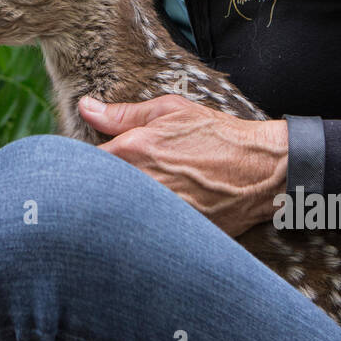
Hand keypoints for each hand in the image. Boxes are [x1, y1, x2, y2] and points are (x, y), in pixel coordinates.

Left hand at [78, 94, 287, 236]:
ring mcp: (157, 212)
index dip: (78, 167)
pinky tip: (149, 221)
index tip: (81, 168)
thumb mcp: (170, 112)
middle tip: (102, 188)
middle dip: (95, 192)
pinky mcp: (173, 233)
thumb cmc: (217, 135)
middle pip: (96, 195)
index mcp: (133, 151)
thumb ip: (123, 114)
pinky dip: (141, 227)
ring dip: (116, 211)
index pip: (82, 165)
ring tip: (127, 204)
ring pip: (117, 216)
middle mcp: (140, 184)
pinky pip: (143, 233)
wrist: (262, 170)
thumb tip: (85, 107)